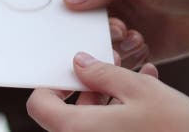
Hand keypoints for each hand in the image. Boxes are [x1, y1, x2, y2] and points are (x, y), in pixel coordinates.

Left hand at [27, 52, 188, 131]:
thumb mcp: (140, 90)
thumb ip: (103, 73)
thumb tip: (80, 63)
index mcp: (79, 131)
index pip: (39, 104)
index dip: (52, 83)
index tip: (74, 72)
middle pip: (68, 113)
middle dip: (91, 86)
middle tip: (115, 67)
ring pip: (93, 121)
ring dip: (111, 96)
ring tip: (138, 76)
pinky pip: (111, 131)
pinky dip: (123, 113)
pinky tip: (148, 93)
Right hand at [63, 0, 188, 66]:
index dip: (67, 6)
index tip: (65, 18)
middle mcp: (112, 3)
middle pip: (83, 24)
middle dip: (90, 32)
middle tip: (114, 29)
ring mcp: (125, 27)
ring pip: (100, 45)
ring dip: (111, 47)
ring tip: (134, 38)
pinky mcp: (140, 50)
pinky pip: (120, 61)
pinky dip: (126, 60)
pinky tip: (144, 48)